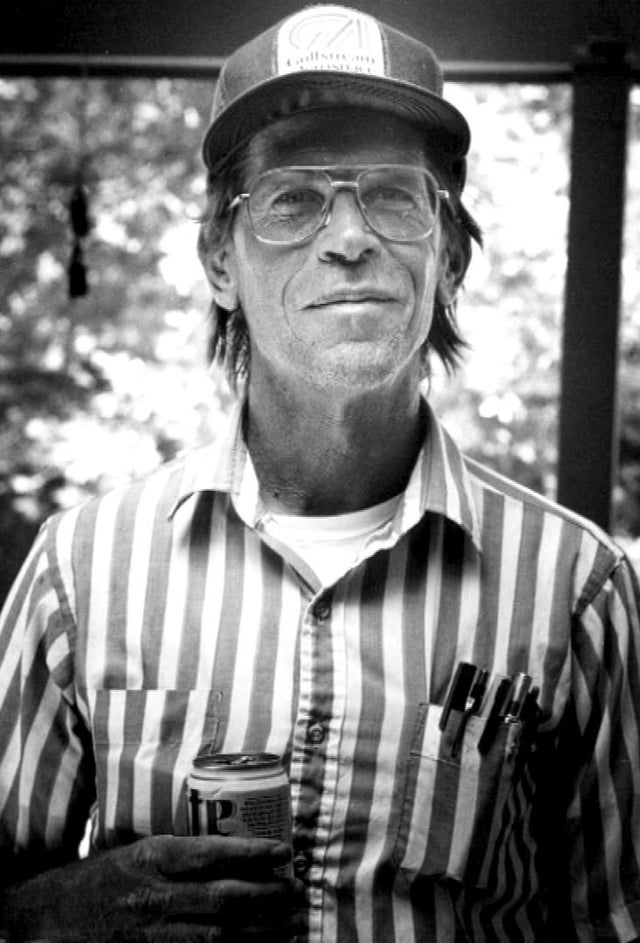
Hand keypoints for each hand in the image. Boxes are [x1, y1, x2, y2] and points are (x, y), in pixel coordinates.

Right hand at [2, 834, 304, 941]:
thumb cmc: (104, 875)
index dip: (252, 854)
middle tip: (297, 889)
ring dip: (262, 930)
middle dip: (267, 895)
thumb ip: (181, 849)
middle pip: (224, 899)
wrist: (55, 916)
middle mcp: (156, 895)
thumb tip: (236, 841)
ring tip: (292, 921)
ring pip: (219, 936)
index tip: (283, 851)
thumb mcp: (139, 847)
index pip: (212, 854)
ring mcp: (154, 933)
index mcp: (153, 857)